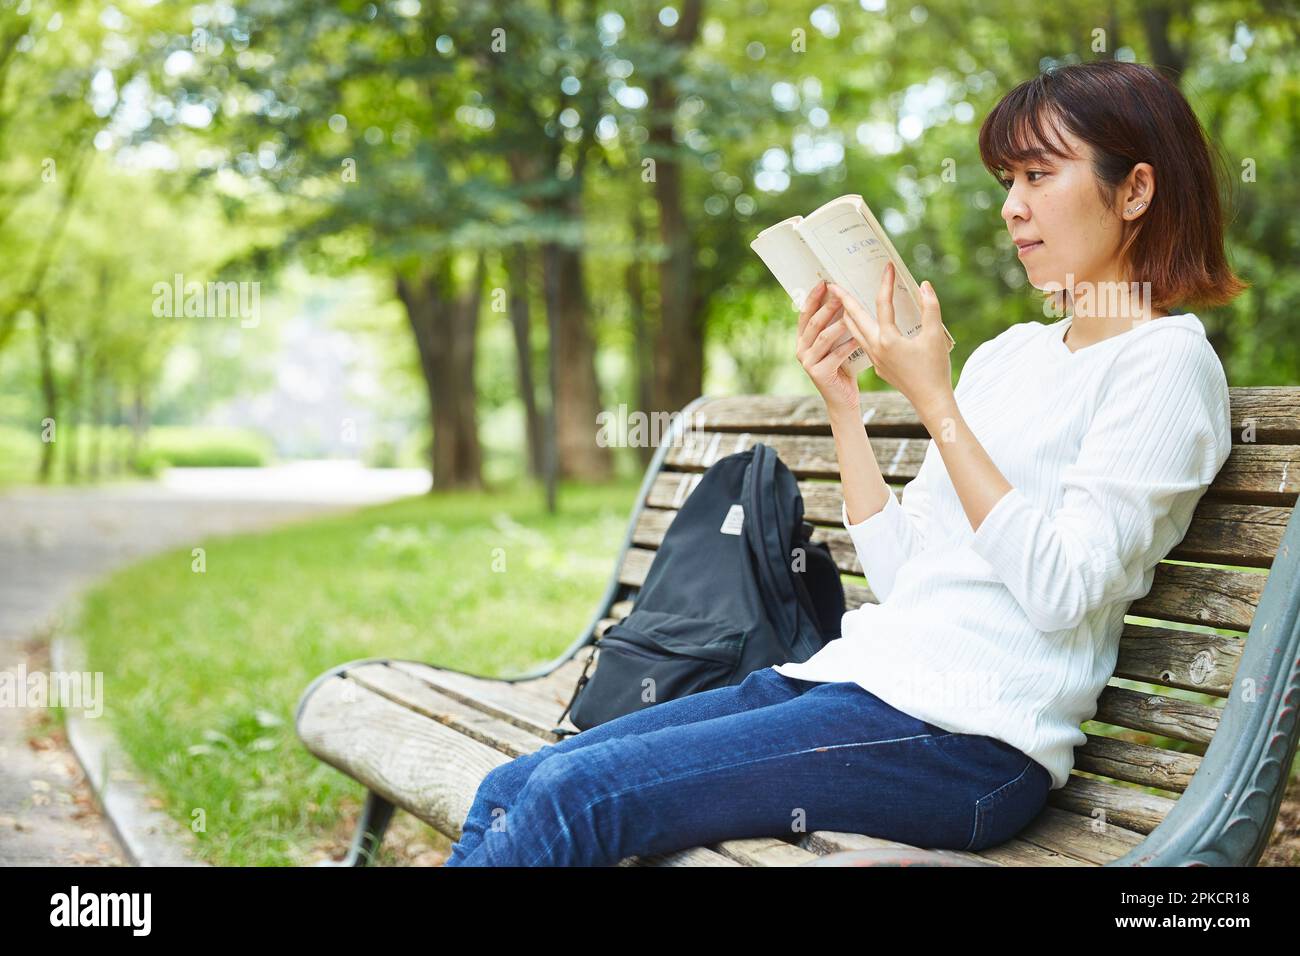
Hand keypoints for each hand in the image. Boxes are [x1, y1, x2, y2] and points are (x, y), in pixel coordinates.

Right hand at [796, 280, 860, 412]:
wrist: (843, 400)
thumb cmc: (843, 368)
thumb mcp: (835, 345)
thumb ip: (833, 327)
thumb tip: (844, 299)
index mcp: (802, 340)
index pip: (805, 314)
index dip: (813, 297)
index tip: (824, 283)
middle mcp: (801, 350)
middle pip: (813, 323)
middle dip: (827, 306)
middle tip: (839, 293)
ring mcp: (808, 363)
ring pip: (823, 337)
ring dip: (838, 323)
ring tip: (851, 312)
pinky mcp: (819, 374)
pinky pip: (836, 354)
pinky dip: (849, 344)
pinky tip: (860, 337)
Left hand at [829, 263, 952, 421]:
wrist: (930, 401)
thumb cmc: (935, 369)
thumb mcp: (935, 336)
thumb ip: (930, 308)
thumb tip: (924, 285)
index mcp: (888, 339)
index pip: (883, 304)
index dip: (886, 284)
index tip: (887, 267)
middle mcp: (876, 348)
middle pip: (854, 319)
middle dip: (844, 300)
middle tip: (833, 284)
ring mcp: (875, 358)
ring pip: (854, 333)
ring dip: (847, 316)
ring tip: (842, 303)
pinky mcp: (878, 366)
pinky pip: (862, 343)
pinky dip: (858, 330)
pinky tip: (862, 326)